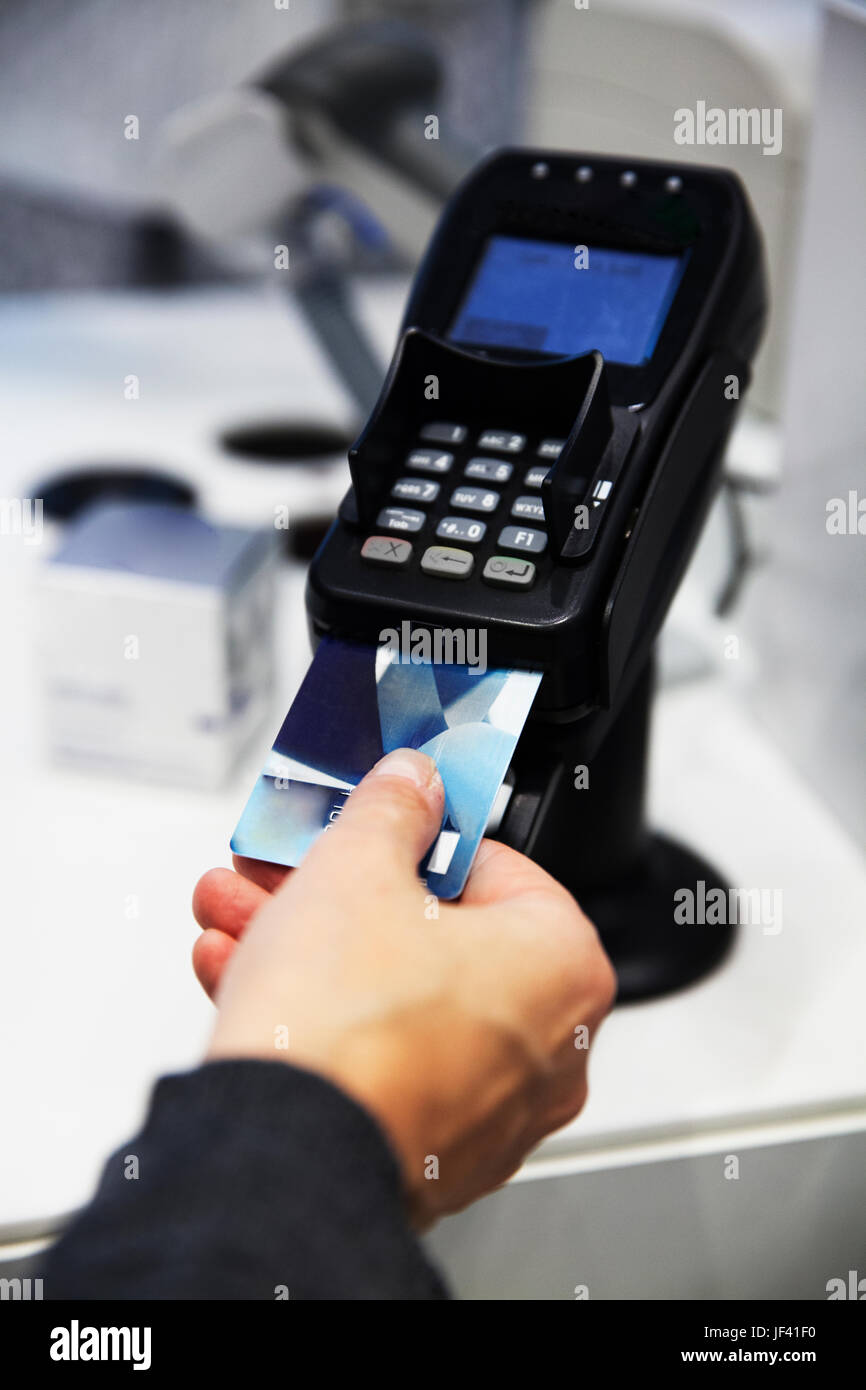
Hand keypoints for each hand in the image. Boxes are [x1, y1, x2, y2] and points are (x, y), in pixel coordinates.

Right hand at [192, 749, 615, 1224]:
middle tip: (284, 870)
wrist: (286, 1162)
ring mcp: (488, 1109)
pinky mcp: (428, 1150)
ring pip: (393, 999)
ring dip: (309, 948)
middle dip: (337, 894)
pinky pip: (376, 1059)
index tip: (369, 828)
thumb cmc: (348, 1028)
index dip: (413, 838)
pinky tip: (243, 978)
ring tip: (237, 915)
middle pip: (430, 936)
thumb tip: (411, 784)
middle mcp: (546, 1046)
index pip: (492, 868)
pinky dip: (320, 1017)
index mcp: (562, 964)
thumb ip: (392, 809)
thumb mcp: (357, 868)